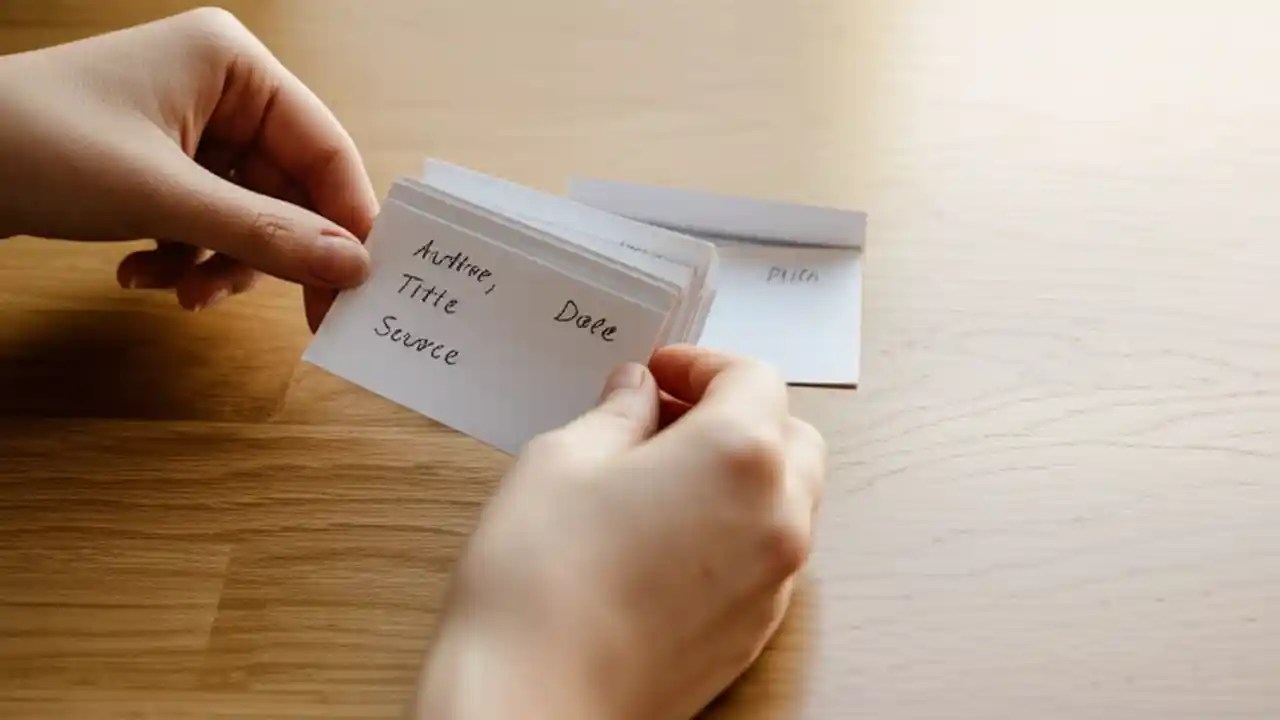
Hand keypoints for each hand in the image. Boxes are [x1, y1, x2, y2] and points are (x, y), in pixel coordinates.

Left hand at [0, 8, 375, 326]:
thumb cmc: (33, 144)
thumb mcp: (162, 197)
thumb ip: (267, 234)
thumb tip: (353, 269)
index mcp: (233, 65)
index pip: (324, 148)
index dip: (346, 221)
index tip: (359, 288)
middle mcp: (218, 89)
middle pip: (288, 189)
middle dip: (267, 252)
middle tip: (293, 318)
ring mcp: (185, 127)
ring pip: (247, 213)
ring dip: (220, 262)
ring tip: (179, 292)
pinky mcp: (155, 163)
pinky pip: (204, 221)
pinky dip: (183, 255)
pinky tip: (140, 273)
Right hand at [416, 346, 825, 719]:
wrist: (533, 703)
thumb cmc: (539, 578)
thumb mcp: (562, 460)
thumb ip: (616, 413)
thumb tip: (636, 393)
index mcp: (740, 456)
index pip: (753, 378)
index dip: (701, 364)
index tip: (657, 373)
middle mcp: (778, 517)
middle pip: (789, 436)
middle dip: (735, 414)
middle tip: (663, 417)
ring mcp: (773, 583)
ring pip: (787, 500)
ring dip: (742, 473)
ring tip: (662, 478)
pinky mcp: (754, 633)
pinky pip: (767, 558)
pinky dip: (736, 530)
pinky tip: (666, 539)